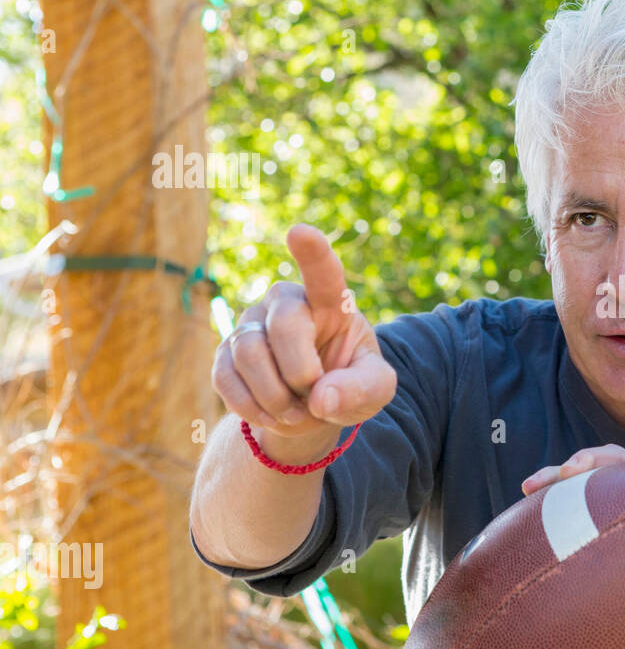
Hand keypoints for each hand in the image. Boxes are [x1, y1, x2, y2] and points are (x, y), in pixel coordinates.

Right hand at [211, 223, 397, 436]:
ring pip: (249, 354)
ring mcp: (251, 324)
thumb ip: (362, 390)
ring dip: (275, 397)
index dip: (313, 253)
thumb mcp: (375, 390)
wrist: (313, 407)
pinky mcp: (225, 352)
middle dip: (301, 373)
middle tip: (316, 400)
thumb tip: (322, 398)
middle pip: (285, 325)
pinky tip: (271, 415)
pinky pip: (225, 377)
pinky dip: (250, 406)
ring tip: (296, 413)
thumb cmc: (351, 384)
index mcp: (330, 301)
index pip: (323, 272)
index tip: (299, 232)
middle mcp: (286, 302)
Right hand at [521, 441, 624, 576]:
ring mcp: (610, 487)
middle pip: (619, 458)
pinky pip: (564, 488)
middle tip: (578, 469)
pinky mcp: (585, 500)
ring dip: (565, 471)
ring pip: (588, 470)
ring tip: (542, 482)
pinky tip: (528, 489)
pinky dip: (547, 484)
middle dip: (596, 459)